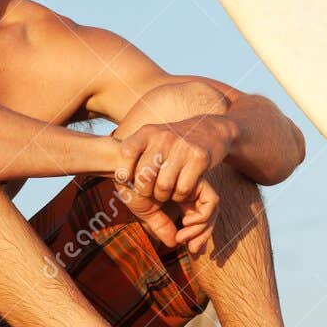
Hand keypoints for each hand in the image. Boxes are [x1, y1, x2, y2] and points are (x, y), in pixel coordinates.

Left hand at [112, 114, 236, 255]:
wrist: (210, 130)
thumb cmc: (174, 143)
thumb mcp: (153, 139)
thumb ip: (135, 154)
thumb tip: (116, 178)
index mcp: (147, 132)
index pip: (125, 153)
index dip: (124, 172)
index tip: (129, 181)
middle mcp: (163, 137)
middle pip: (144, 176)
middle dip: (146, 191)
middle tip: (152, 192)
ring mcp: (182, 146)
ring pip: (163, 186)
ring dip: (164, 196)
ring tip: (166, 192)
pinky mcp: (199, 157)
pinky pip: (183, 188)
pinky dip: (181, 195)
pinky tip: (182, 190)